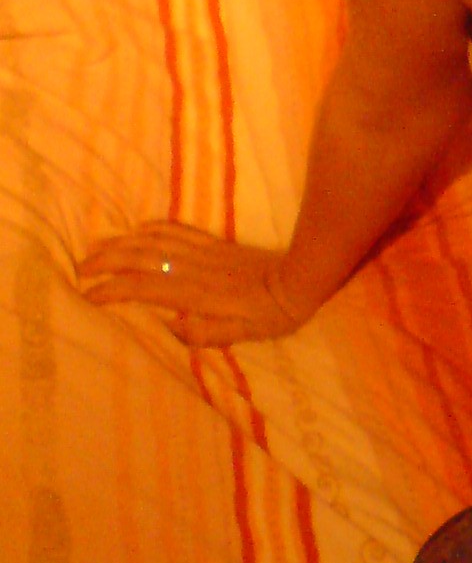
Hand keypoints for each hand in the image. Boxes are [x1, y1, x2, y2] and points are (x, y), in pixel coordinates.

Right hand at [76, 223, 311, 346]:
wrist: (300, 279)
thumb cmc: (272, 314)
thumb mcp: (241, 335)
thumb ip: (203, 334)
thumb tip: (166, 328)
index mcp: (195, 293)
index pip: (142, 288)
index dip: (112, 292)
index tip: (89, 298)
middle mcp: (193, 267)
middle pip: (138, 258)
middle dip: (105, 262)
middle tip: (79, 270)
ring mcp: (202, 251)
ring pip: (152, 241)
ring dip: (120, 243)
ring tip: (95, 249)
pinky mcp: (213, 243)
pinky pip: (176, 229)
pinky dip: (152, 228)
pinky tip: (137, 230)